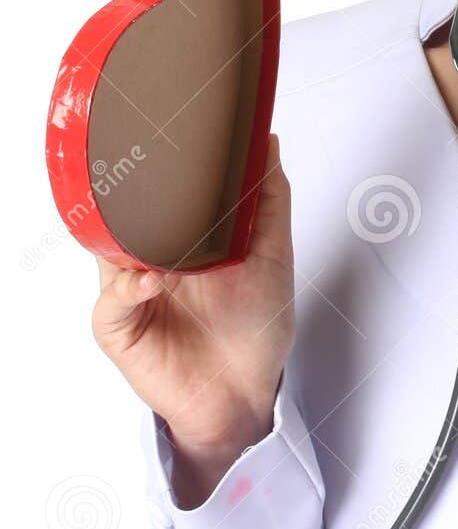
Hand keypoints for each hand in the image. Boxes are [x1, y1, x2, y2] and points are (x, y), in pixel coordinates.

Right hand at [91, 132, 294, 452]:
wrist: (245, 393)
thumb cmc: (257, 325)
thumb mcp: (274, 254)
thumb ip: (270, 199)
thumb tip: (267, 141)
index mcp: (184, 237)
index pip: (161, 193)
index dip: (163, 168)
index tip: (173, 135)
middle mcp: (153, 257)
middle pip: (128, 215)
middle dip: (133, 193)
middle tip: (149, 171)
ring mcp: (133, 290)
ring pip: (112, 250)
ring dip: (130, 236)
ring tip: (154, 225)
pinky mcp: (121, 327)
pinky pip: (114, 299)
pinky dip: (132, 286)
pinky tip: (154, 280)